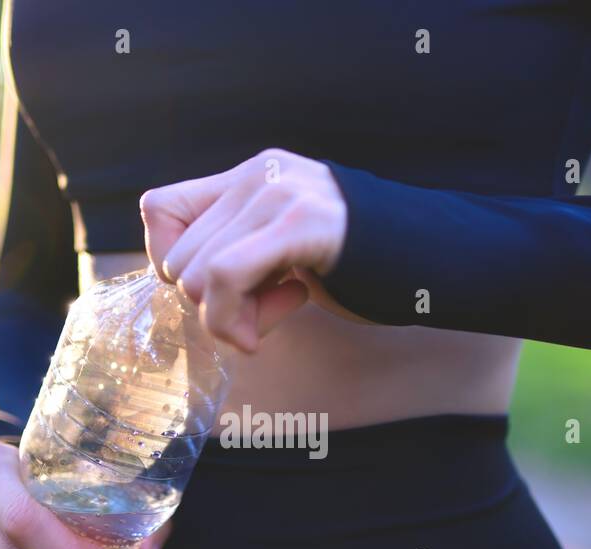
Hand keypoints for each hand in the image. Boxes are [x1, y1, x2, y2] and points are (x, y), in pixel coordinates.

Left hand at [140, 148, 346, 352]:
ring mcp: (278, 196)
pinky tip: (266, 332)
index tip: (212, 290)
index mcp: (252, 176)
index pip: (158, 208)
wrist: (433, 259)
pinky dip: (231, 322)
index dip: (167, 261)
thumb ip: (238, 248)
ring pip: (195, 274)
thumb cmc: (358, 267)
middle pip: (175, 258)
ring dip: (227, 320)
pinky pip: (224, 276)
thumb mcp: (284, 246)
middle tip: (262, 312)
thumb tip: (184, 284)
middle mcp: (259, 176)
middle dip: (209, 305)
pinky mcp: (298, 225)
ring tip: (277, 314)